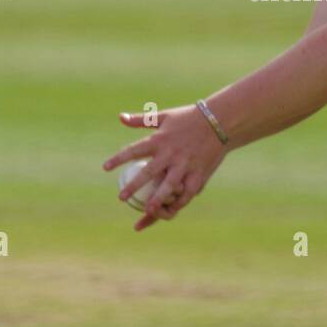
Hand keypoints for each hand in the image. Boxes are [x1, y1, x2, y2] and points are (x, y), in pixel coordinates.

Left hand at [101, 103, 229, 231]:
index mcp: (160, 139)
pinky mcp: (199, 173)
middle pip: (149, 172)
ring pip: (170, 186)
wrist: (220, 122)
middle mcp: (171, 154)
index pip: (134, 150)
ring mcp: (185, 165)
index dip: (119, 159)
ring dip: (158, 199)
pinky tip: (170, 210)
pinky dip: (179, 201)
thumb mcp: (163, 116)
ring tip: (147, 210)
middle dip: (135, 186)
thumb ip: (141, 120)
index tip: (105, 168)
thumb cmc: (188, 118)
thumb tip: (120, 117)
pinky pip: (188, 191)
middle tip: (122, 198)